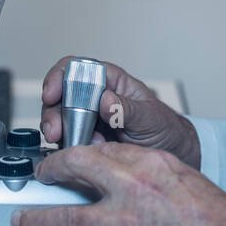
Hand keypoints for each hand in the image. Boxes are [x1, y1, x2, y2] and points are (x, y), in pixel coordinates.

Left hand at [11, 142, 225, 225]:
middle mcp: (130, 187)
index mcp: (145, 161)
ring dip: (40, 218)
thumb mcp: (176, 172)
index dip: (73, 153)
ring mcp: (122, 222)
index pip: (96, 149)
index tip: (65, 158)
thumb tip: (113, 167)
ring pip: (66, 218)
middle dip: (49, 172)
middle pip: (73, 170)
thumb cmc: (211, 214)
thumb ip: (142, 166)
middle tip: (39, 176)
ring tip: (25, 220)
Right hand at [39, 55, 200, 167]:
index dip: (60, 77)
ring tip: (70, 144)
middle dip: (53, 112)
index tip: (52, 94)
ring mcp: (88, 120)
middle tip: (55, 130)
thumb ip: (129, 109)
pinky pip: (66, 141)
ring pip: (59, 119)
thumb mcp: (152, 118)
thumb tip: (106, 100)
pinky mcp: (85, 141)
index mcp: (112, 82)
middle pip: (61, 95)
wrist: (173, 156)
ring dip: (58, 132)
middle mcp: (95, 98)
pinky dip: (67, 149)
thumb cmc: (166, 130)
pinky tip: (79, 153)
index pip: (77, 68)